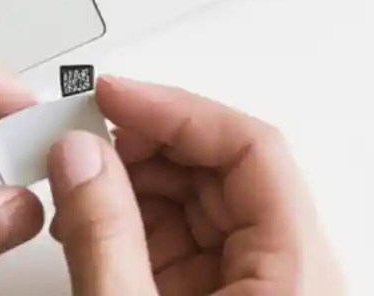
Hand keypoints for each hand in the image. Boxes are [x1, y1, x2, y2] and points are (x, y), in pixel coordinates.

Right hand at [46, 77, 341, 295]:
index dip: (177, 111)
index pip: (252, 149)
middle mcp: (289, 275)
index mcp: (296, 271)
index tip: (114, 97)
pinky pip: (186, 247)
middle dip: (145, 148)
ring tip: (77, 189)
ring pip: (200, 207)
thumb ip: (105, 237)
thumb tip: (80, 158)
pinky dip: (134, 230)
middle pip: (223, 172)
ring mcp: (259, 292)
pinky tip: (92, 227)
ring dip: (133, 187)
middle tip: (82, 140)